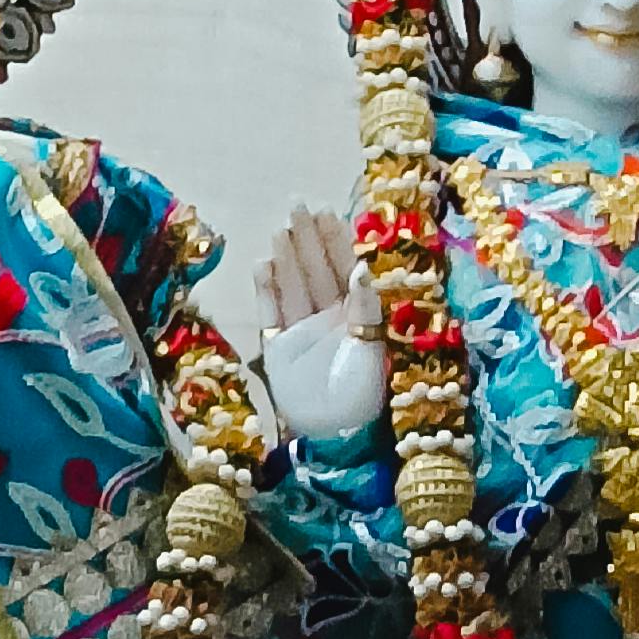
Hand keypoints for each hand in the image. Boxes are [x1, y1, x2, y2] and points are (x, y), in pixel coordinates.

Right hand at [256, 203, 386, 443]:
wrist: (336, 434)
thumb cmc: (365, 394)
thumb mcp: (375, 347)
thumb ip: (366, 306)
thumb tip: (360, 267)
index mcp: (360, 317)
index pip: (346, 269)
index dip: (337, 240)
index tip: (328, 211)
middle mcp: (331, 320)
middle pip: (317, 271)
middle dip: (308, 238)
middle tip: (298, 204)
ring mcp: (303, 333)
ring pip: (293, 285)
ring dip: (287, 256)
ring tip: (281, 228)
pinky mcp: (279, 349)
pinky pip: (271, 312)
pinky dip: (266, 289)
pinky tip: (263, 263)